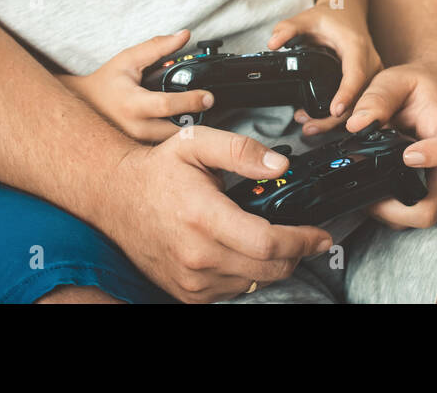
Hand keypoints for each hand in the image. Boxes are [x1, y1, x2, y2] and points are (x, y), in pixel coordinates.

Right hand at [58, 29, 212, 142]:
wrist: (84, 105)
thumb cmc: (106, 82)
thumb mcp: (129, 59)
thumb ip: (158, 46)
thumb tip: (185, 35)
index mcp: (132, 104)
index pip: (166, 106)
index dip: (191, 101)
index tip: (208, 97)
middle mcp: (135, 128)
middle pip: (175, 132)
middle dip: (196, 121)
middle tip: (208, 108)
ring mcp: (137, 143)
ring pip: (172, 144)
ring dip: (189, 132)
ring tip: (197, 115)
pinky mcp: (140, 152)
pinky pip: (166, 149)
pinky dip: (178, 141)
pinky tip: (183, 125)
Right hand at [102, 127, 333, 302]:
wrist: (115, 197)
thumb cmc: (157, 171)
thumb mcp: (198, 143)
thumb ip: (242, 150)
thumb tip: (280, 166)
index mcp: (204, 218)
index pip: (268, 243)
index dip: (303, 241)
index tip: (321, 235)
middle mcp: (198, 255)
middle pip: (268, 269)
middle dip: (296, 254)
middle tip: (307, 238)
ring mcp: (191, 279)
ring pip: (254, 283)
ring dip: (272, 265)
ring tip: (272, 240)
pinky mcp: (187, 292)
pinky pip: (233, 291)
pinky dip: (248, 275)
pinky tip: (245, 252)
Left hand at [267, 6, 382, 135]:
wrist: (348, 11)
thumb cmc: (332, 16)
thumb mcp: (307, 17)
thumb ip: (287, 28)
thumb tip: (273, 42)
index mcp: (356, 47)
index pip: (356, 74)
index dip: (346, 94)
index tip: (334, 110)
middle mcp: (369, 62)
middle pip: (359, 97)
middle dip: (335, 117)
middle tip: (309, 126)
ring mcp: (372, 73)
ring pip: (361, 104)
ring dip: (337, 120)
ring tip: (310, 125)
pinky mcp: (369, 81)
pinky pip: (360, 101)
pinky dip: (343, 113)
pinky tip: (322, 119)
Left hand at [342, 61, 436, 229]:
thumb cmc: (420, 88)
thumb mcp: (395, 81)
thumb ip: (375, 99)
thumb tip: (356, 125)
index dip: (436, 154)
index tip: (407, 156)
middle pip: (435, 202)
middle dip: (395, 208)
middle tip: (366, 194)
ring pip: (426, 216)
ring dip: (393, 214)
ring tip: (368, 192)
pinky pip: (421, 215)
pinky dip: (396, 212)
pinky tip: (380, 192)